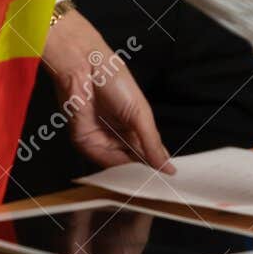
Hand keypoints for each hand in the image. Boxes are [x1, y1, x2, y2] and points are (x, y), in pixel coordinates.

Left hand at [41, 8, 174, 174]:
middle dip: (143, 173)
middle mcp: (117, 135)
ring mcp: (101, 139)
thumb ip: (152, 143)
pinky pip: (100, 160)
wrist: (86, 68)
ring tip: (145, 180)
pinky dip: (113, 168)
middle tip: (157, 185)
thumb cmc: (115, 80)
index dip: (157, 165)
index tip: (168, 179)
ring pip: (117, 165)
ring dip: (130, 174)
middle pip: (133, 162)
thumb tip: (168, 166)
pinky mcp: (84, 141)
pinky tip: (127, 171)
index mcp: (134, 126)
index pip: (147, 152)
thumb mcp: (141, 114)